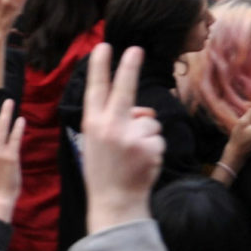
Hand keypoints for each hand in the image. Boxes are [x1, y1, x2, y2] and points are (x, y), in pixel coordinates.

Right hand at [79, 42, 164, 232]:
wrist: (114, 203)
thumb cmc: (105, 171)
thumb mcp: (97, 143)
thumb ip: (114, 122)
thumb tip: (141, 111)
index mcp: (93, 124)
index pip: (95, 89)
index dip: (100, 67)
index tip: (104, 47)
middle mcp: (109, 127)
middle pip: (123, 90)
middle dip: (130, 67)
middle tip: (136, 49)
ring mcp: (129, 137)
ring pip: (148, 121)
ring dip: (147, 135)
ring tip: (134, 156)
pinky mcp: (147, 148)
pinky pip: (157, 138)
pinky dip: (155, 149)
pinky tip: (143, 164)